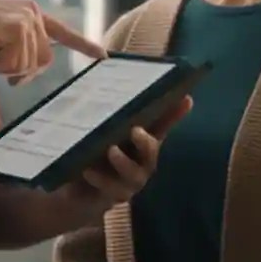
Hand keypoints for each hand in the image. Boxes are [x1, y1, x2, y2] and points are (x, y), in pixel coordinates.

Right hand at [0, 0, 105, 79]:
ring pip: (27, 65)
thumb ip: (18, 48)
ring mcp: (27, 20)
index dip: (83, 44)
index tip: (103, 55)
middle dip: (20, 69)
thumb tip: (24, 74)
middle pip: (42, 60)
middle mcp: (33, 13)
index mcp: (30, 12)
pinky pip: (14, 64)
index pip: (62, 31)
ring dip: (4, 65)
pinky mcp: (18, 29)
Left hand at [62, 95, 192, 208]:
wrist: (75, 190)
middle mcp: (141, 161)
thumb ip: (104, 108)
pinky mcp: (111, 197)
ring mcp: (129, 182)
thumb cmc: (91, 152)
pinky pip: (109, 190)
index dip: (175, 112)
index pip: (162, 123)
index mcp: (140, 140)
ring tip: (111, 150)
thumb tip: (103, 64)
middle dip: (146, 142)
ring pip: (134, 174)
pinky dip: (100, 180)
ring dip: (123, 162)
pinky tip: (87, 170)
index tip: (186, 97)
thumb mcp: (96, 129)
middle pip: (151, 152)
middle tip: (136, 130)